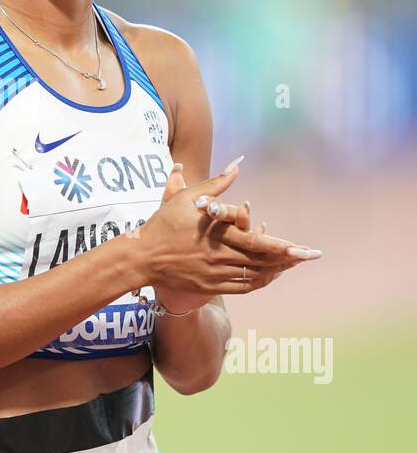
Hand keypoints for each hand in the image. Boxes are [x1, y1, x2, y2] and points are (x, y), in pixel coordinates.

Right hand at [135, 158, 321, 300]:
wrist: (143, 257)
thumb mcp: (186, 198)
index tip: (300, 246)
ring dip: (277, 270)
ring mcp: (215, 273)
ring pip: (255, 275)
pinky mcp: (211, 285)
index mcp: (217, 233)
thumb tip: (237, 165)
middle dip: (288, 259)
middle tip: (309, 256)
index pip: (256, 241)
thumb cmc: (164, 224)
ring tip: (295, 265)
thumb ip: (215, 184)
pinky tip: (271, 276)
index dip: (281, 246)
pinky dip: (260, 281)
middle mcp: (219, 256)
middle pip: (261, 260)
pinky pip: (242, 287)